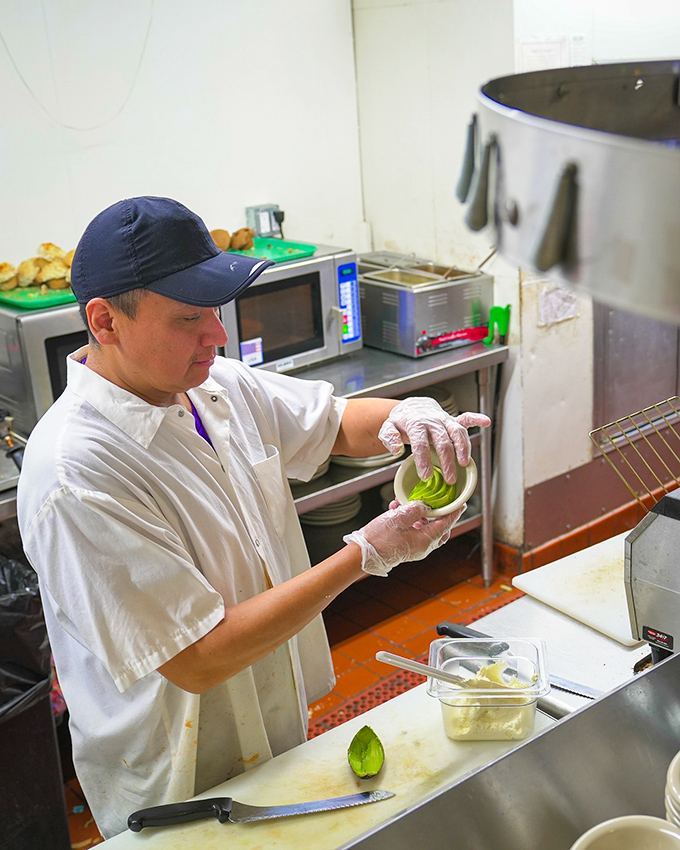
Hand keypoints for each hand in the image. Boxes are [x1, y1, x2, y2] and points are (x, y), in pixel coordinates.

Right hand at [343, 500, 465, 576]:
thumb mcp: (398, 518)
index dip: (453, 513)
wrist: (363, 554)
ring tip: (409, 503)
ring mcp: (413, 547)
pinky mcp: (405, 545)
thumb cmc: (379, 539)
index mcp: (425, 541)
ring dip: (421, 514)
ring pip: (426, 528)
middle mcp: (422, 546)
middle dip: (440, 515)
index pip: (445, 525)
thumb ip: (415, 509)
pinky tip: (398, 509)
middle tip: (440, 503)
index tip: (460, 504)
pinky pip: (413, 530)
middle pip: (439, 529)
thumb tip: (424, 504)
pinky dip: (410, 519)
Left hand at [379, 397, 489, 482]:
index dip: (423, 459)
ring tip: (465, 463)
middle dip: (447, 460)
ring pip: (457, 432)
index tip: (426, 476)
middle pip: (442, 441)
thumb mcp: (388, 428)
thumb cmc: (401, 422)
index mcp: (415, 424)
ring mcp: (444, 420)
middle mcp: (432, 421)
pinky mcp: (453, 420)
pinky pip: (466, 418)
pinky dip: (476, 419)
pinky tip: (485, 422)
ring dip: (463, 447)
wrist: (412, 407)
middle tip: (449, 479)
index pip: (420, 442)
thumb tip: (397, 450)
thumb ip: (389, 439)